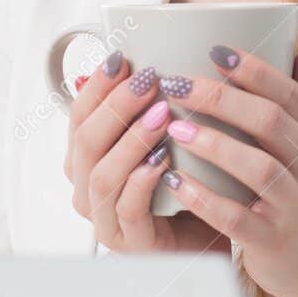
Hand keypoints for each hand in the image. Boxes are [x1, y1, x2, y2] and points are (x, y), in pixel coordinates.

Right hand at [64, 53, 226, 253]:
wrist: (218, 232)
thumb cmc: (190, 181)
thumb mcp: (171, 133)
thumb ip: (153, 101)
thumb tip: (141, 54)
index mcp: (89, 159)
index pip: (79, 116)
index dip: (98, 87)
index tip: (124, 57)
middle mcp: (89, 188)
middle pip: (85, 141)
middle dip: (115, 106)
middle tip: (149, 80)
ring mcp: (106, 218)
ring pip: (102, 175)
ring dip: (131, 140)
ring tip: (161, 113)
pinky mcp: (131, 242)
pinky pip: (127, 209)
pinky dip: (142, 180)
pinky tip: (163, 159)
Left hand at [158, 42, 297, 296]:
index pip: (293, 95)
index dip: (255, 71)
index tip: (214, 50)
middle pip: (272, 124)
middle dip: (221, 99)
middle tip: (176, 84)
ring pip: (258, 168)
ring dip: (213, 144)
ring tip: (174, 127)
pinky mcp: (273, 240)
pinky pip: (235, 217)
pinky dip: (203, 197)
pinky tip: (174, 180)